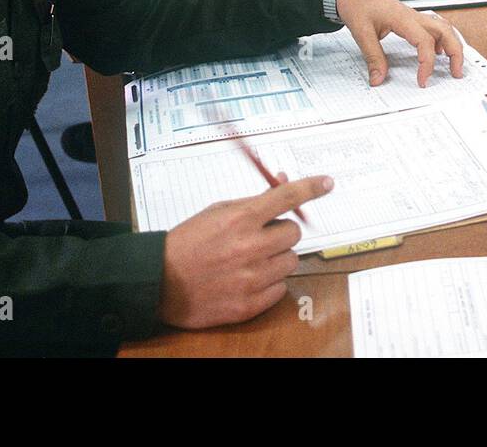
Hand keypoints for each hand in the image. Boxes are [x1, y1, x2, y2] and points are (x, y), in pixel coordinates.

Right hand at [158, 175, 333, 329]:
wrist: (159, 282)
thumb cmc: (188, 243)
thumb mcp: (218, 212)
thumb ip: (253, 202)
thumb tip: (283, 184)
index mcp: (240, 219)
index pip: (286, 197)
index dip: (310, 187)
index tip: (326, 182)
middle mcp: (250, 247)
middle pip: (294, 232)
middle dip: (282, 232)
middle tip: (262, 236)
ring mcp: (251, 278)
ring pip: (291, 261)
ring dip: (277, 258)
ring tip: (250, 260)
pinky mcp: (250, 304)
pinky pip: (280, 287)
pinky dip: (269, 283)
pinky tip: (247, 279)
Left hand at [335, 0, 463, 86]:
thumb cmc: (357, 3)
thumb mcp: (362, 33)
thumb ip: (373, 57)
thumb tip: (378, 78)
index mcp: (403, 19)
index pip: (425, 42)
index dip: (427, 64)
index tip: (422, 80)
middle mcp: (413, 16)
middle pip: (445, 32)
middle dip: (456, 53)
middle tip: (456, 73)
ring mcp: (413, 16)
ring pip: (443, 27)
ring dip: (452, 44)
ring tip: (453, 64)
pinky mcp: (409, 18)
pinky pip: (434, 26)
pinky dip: (442, 39)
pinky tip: (438, 51)